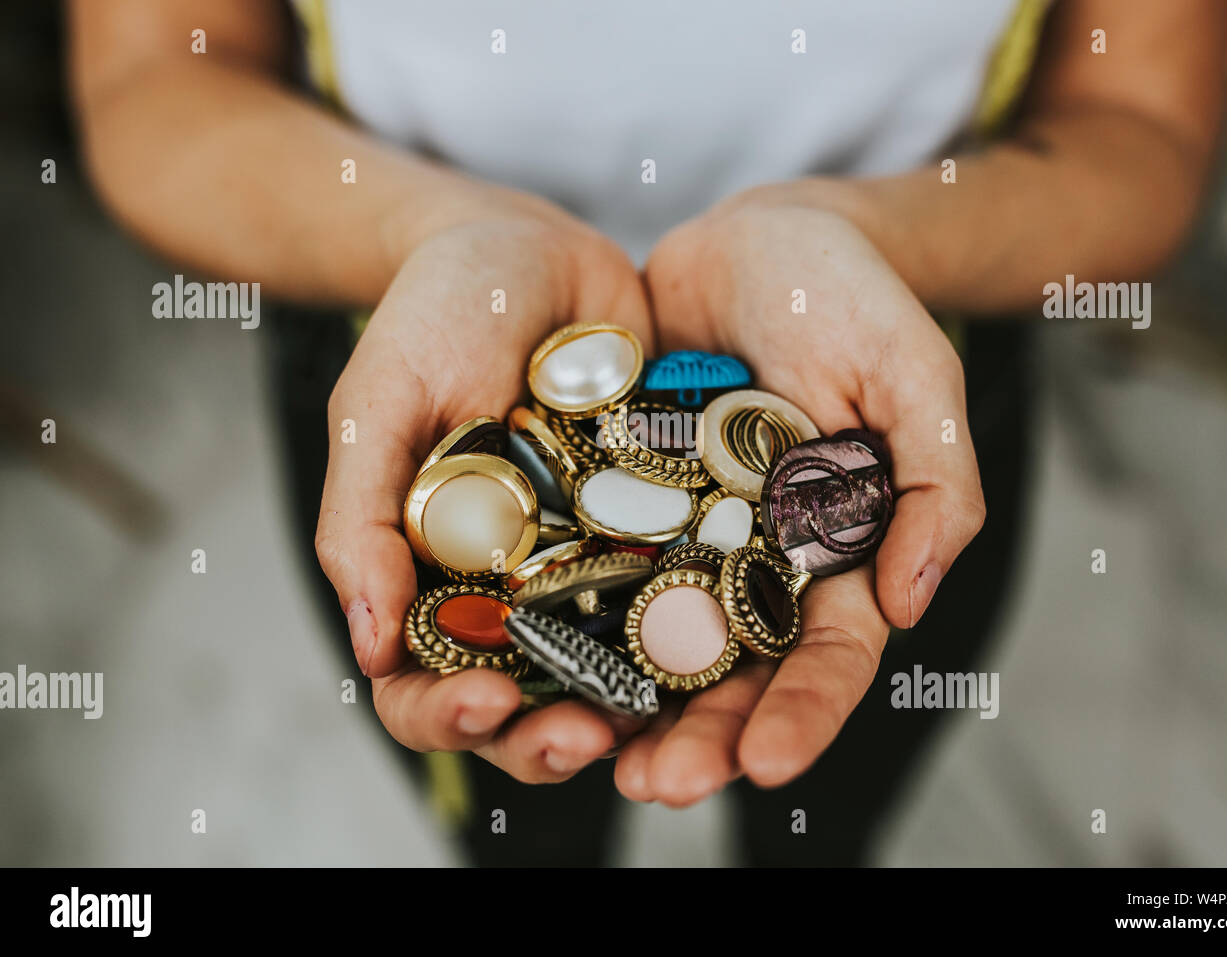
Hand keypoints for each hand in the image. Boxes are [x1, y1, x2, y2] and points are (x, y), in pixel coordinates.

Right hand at [316, 189, 653, 781]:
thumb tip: (369, 649)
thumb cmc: (434, 318)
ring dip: (629, 712)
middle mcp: (512, 589)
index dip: (444, 711)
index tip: (486, 697)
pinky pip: (685, 599)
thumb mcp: (379, 407)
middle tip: (587, 736)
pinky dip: (702, 633)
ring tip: (658, 721)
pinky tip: (730, 645)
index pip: (422, 681)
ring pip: (609, 674)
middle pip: (522, 704)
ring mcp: (591, 566)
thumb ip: (363, 521)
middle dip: (546, 737)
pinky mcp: (663, 531)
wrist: (532, 248)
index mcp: (431, 577)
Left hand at [619, 184, 984, 803]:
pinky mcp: (621, 498)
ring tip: (586, 753)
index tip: (766, 766)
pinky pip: (590, 565)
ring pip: (653, 639)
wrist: (756, 235)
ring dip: (625, 704)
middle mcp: (758, 559)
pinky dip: (565, 616)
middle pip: (734, 670)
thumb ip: (932, 485)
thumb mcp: (912, 375)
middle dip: (702, 735)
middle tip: (659, 787)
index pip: (830, 653)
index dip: (805, 713)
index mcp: (836, 550)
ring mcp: (686, 534)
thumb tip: (907, 605)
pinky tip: (528, 662)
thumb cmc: (851, 297)